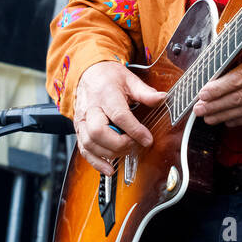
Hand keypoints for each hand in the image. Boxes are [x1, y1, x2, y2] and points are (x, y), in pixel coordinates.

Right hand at [72, 60, 166, 174]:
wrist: (88, 73)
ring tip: (126, 152)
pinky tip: (109, 169)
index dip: (134, 130)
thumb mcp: (130, 79)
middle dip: (118, 143)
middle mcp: (90, 109)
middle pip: (98, 132)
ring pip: (89, 143)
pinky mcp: (79, 130)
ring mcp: (82, 121)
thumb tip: (162, 98)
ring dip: (109, 153)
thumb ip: (146, 92)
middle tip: (133, 143)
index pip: (119, 115)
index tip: (147, 139)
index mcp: (105, 94)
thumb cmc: (108, 77)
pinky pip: (83, 150)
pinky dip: (96, 162)